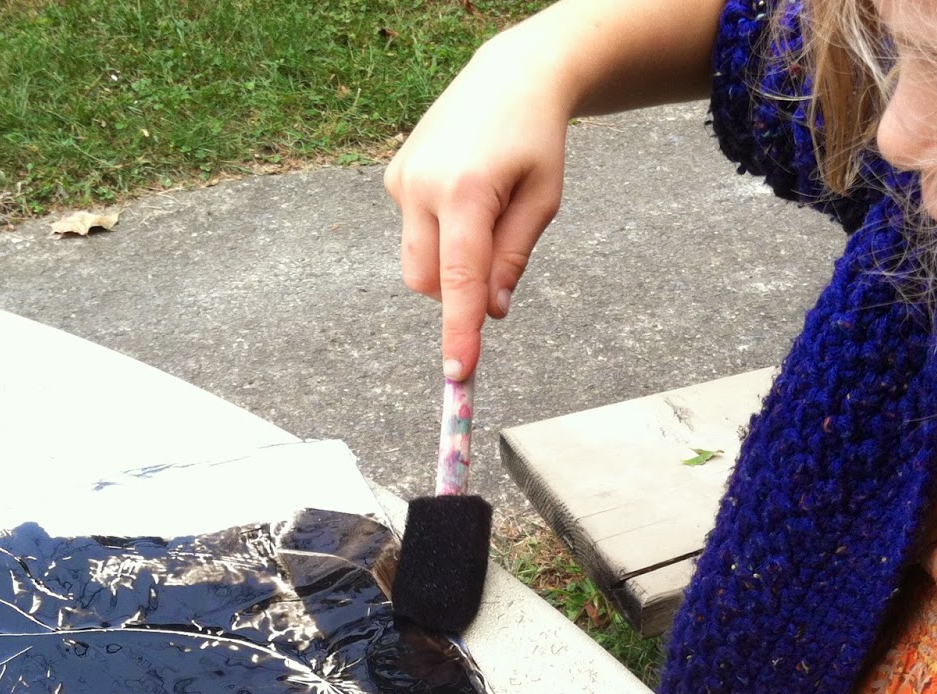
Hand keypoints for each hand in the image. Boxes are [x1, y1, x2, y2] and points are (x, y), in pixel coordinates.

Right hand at [384, 32, 571, 379]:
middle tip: (496, 268)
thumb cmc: (536, 140)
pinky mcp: (394, 177)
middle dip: (456, 293)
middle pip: (428, 281)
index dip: (458, 330)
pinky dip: (439, 233)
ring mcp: (402, 180)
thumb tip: (491, 313)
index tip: (459, 373)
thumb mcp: (543, 201)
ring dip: (448, 263)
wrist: (510, 77)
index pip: (459, 279)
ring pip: (417, 262)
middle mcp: (423, 186)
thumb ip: (513, 258)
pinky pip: (414, 232)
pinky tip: (464, 193)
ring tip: (483, 215)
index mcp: (468, 192)